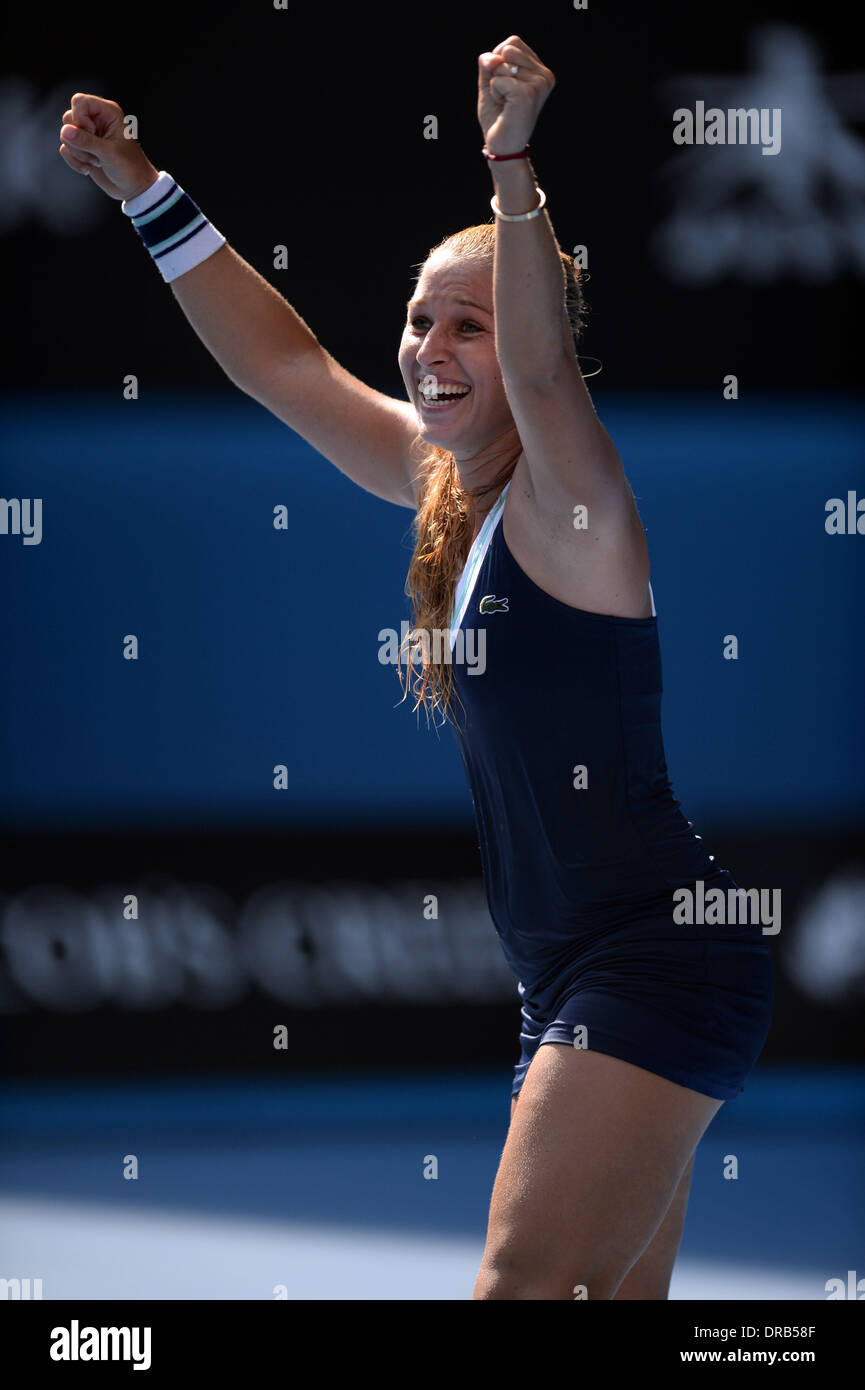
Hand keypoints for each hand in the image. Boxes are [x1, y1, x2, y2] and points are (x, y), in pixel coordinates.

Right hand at [58, 93, 158, 201]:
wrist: (133, 188)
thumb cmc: (129, 167)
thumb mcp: (108, 153)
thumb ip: (85, 141)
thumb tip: (65, 131)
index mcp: (107, 113)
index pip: (79, 101)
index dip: (80, 118)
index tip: (92, 133)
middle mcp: (96, 120)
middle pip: (69, 117)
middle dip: (77, 139)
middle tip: (96, 152)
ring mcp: (88, 135)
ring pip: (65, 135)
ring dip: (78, 152)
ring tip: (96, 162)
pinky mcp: (82, 149)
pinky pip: (65, 149)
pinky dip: (74, 161)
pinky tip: (89, 169)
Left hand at [477, 36, 554, 155]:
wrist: (503, 147)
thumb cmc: (498, 117)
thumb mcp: (490, 83)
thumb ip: (489, 63)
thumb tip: (493, 58)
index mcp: (541, 71)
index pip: (513, 42)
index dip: (499, 60)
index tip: (506, 86)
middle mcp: (545, 76)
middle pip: (508, 48)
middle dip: (497, 71)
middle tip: (505, 96)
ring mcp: (539, 84)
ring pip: (501, 63)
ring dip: (495, 84)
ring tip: (506, 103)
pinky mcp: (528, 94)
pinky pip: (497, 79)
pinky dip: (494, 93)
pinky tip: (505, 108)